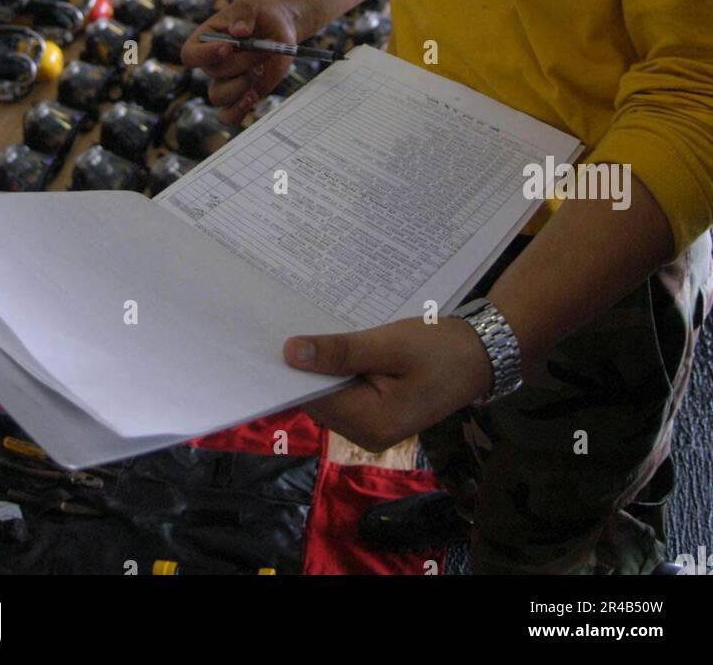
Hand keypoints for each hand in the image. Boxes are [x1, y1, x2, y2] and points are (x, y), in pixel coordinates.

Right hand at [181, 0, 299, 124]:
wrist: (278, 27)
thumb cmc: (259, 13)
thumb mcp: (251, 6)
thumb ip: (244, 14)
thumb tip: (239, 32)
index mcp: (203, 40)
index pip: (190, 55)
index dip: (206, 54)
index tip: (229, 47)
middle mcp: (211, 63)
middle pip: (214, 73)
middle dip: (242, 61)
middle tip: (264, 48)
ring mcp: (225, 81)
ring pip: (218, 97)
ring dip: (241, 85)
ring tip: (259, 70)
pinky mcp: (241, 94)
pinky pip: (228, 115)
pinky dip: (237, 112)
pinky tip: (252, 97)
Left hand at [283, 316, 493, 451]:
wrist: (482, 354)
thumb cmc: (441, 349)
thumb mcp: (390, 345)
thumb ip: (341, 352)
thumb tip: (290, 353)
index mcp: (370, 424)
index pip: (313, 398)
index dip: (291, 370)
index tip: (271, 335)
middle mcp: (366, 432)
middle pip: (319, 398)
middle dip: (305, 364)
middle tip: (285, 320)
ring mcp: (372, 423)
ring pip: (330, 392)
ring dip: (322, 362)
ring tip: (307, 323)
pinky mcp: (377, 408)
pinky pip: (345, 387)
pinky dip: (338, 365)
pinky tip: (334, 339)